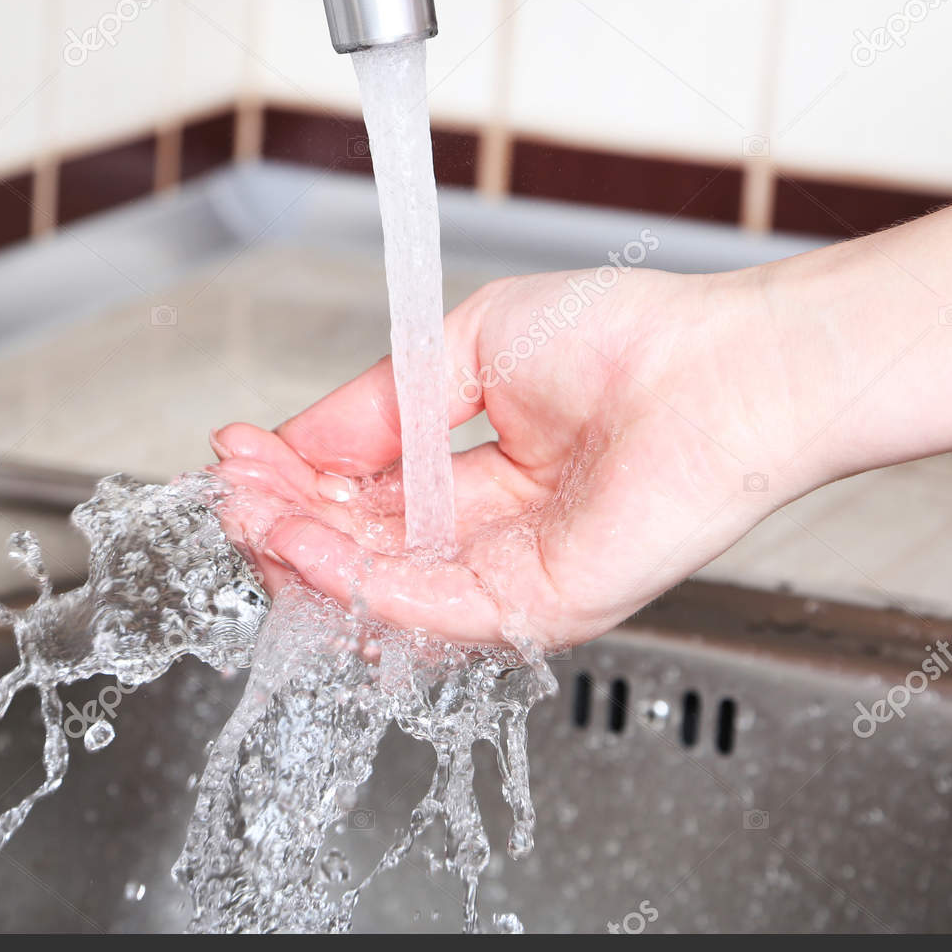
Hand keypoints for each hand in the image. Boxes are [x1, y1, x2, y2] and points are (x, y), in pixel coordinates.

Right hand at [209, 265, 821, 650]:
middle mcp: (487, 539)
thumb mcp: (465, 349)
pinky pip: (428, 610)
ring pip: (380, 595)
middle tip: (232, 489)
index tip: (236, 451)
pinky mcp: (537, 609)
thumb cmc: (626, 340)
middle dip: (282, 523)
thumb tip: (293, 443)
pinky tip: (303, 539)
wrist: (719, 365)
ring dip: (303, 558)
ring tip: (254, 512)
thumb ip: (378, 405)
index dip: (292, 483)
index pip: (360, 502)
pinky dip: (356, 580)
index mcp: (474, 481)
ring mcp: (511, 580)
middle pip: (359, 556)